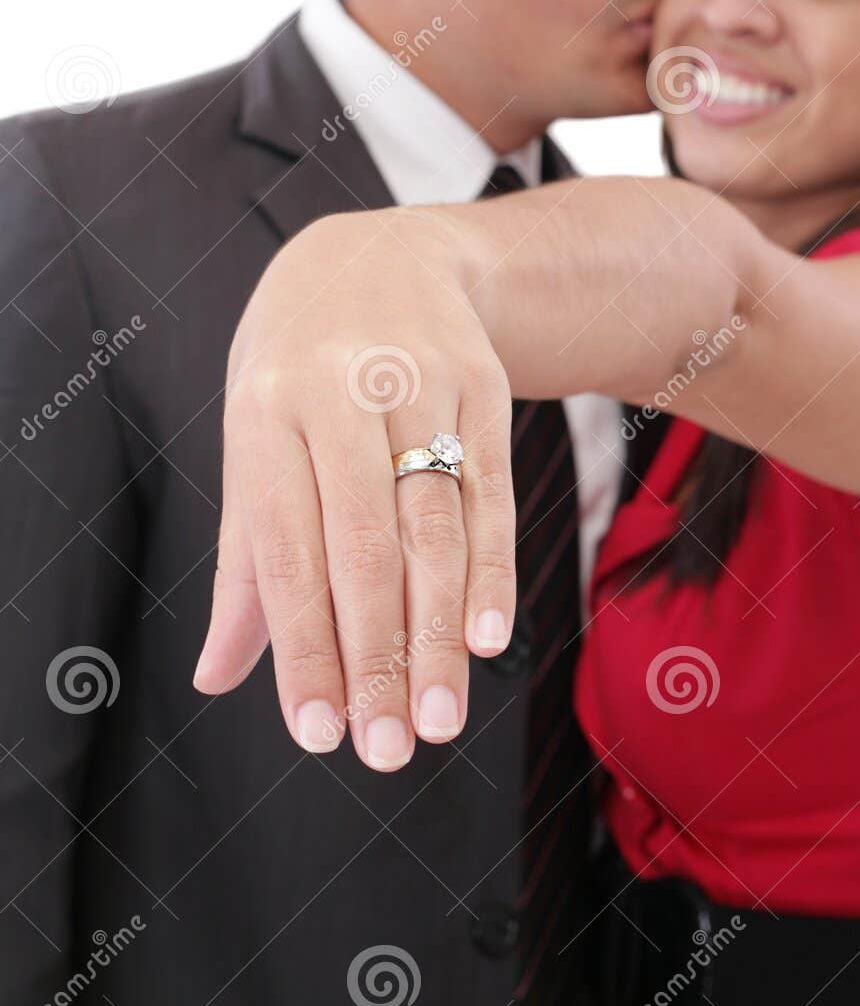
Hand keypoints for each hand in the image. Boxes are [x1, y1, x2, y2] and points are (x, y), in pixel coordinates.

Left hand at [194, 209, 517, 770]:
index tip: (319, 733)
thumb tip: (220, 676)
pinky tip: (488, 638)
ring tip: (437, 719)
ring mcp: (419, 382)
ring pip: (434, 524)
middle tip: (386, 750)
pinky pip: (491, 489)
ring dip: (437, 632)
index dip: (303, 646)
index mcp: (266, 409)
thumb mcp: (254, 443)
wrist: (382, 255)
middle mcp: (341, 392)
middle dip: (377, 654)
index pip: (286, 549)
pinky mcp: (481, 384)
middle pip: (365, 544)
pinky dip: (492, 568)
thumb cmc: (298, 370)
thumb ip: (246, 562)